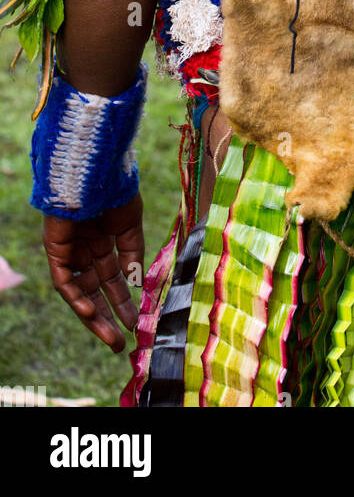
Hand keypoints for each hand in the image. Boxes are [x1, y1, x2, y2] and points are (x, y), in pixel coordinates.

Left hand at [42, 193, 143, 352]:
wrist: (95, 171)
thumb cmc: (115, 192)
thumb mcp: (129, 226)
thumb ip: (132, 253)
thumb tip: (138, 283)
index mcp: (104, 242)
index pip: (113, 280)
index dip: (124, 302)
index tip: (137, 323)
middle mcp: (85, 250)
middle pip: (95, 292)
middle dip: (108, 317)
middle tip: (121, 343)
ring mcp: (69, 251)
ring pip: (79, 292)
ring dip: (93, 316)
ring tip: (110, 337)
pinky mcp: (55, 250)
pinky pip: (64, 281)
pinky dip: (76, 298)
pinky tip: (90, 312)